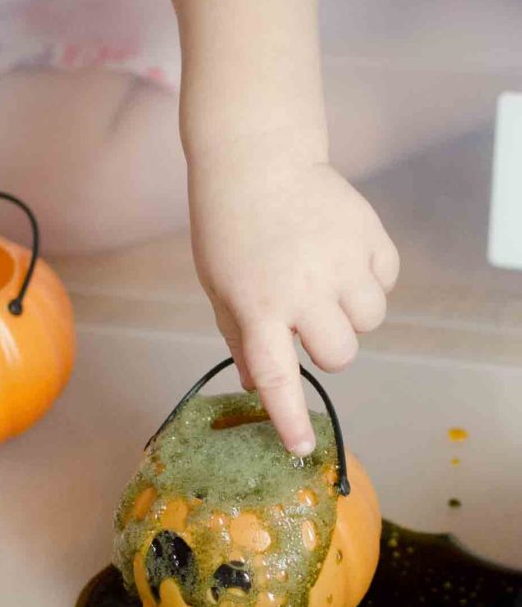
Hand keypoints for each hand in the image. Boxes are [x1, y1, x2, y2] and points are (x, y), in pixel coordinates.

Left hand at [188, 137, 399, 454]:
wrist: (256, 159)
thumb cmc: (228, 228)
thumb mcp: (219, 288)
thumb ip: (240, 337)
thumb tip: (256, 384)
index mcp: (259, 305)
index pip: (278, 376)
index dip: (289, 417)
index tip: (300, 446)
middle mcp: (304, 288)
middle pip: (340, 355)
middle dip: (326, 348)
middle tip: (306, 320)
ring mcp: (342, 260)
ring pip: (370, 321)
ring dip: (351, 314)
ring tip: (326, 282)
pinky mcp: (370, 235)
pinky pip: (387, 280)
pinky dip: (370, 279)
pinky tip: (343, 257)